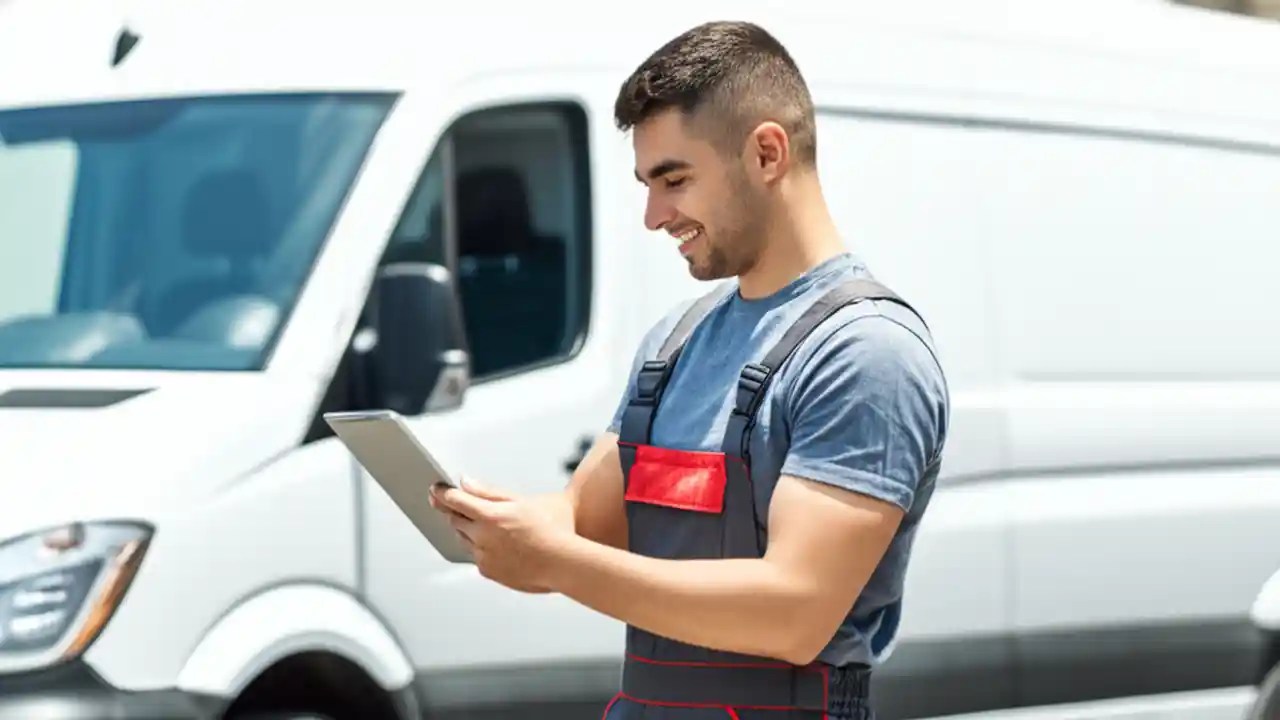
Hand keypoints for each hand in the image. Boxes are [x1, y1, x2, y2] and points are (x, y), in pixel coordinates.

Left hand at [429, 477, 571, 593]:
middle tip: (450, 502)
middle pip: (454, 520)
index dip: (442, 492)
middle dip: (453, 510)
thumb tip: (464, 481)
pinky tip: (494, 542)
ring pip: (463, 539)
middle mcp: (482, 537)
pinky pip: (476, 556)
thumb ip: (489, 492)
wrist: (566, 563)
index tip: (435, 488)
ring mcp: (484, 557)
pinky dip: (479, 547)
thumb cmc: (553, 527)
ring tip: (479, 521)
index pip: (455, 500)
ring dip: (466, 529)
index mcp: (490, 515)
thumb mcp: (522, 501)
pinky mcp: (489, 572)